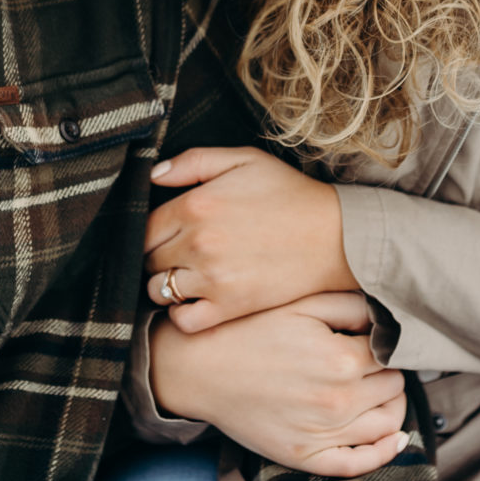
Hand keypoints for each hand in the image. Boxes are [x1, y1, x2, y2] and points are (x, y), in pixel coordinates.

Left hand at [146, 148, 353, 330]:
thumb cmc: (290, 194)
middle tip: (181, 252)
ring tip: (189, 276)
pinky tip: (198, 300)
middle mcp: (198, 244)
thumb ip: (193, 161)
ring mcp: (212, 279)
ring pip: (159, 290)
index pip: (143, 228)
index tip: (169, 232)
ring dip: (167, 284)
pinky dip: (182, 313)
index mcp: (196, 206)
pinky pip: (183, 320)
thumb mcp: (243, 159)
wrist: (335, 235)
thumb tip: (152, 175)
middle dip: (158, 256)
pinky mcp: (230, 307)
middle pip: (148, 259)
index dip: (152, 231)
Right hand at [149, 294, 409, 475]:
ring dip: (393, 407)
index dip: (390, 346)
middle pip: (394, 389)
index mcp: (340, 359)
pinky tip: (394, 438)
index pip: (393, 355)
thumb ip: (352, 306)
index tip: (379, 342)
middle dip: (390, 374)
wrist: (201, 369)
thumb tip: (392, 317)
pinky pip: (359, 464)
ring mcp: (322, 434)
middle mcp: (337, 400)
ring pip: (387, 425)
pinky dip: (384, 453)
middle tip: (376, 365)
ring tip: (381, 393)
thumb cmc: (250, 331)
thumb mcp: (302, 304)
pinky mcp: (304, 456)